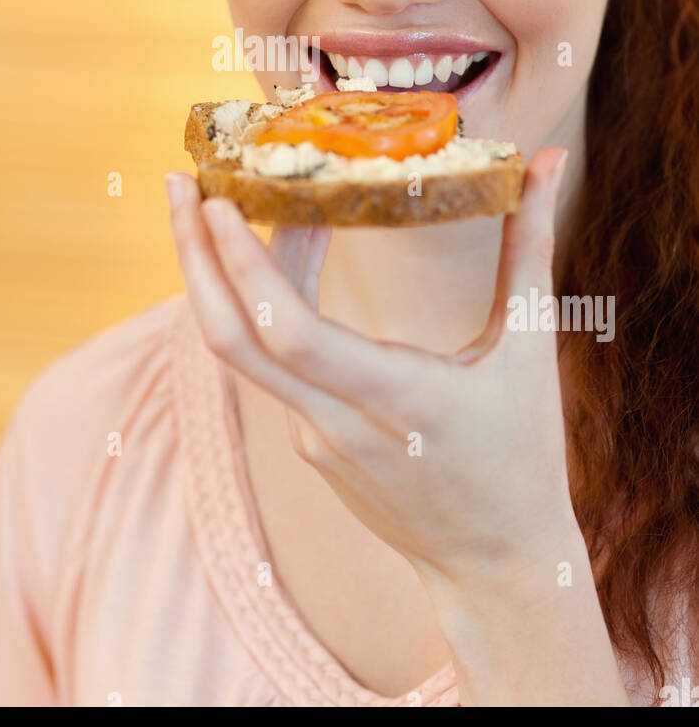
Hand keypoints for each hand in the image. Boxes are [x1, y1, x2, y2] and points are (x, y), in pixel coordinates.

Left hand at [164, 148, 573, 590]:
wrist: (495, 566)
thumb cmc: (522, 456)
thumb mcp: (530, 349)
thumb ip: (531, 248)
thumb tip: (551, 160)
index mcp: (393, 398)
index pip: (288, 333)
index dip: (243, 267)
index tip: (218, 202)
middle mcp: (334, 421)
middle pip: (229, 339)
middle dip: (192, 256)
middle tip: (176, 181)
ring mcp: (311, 436)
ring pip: (243, 348)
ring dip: (224, 271)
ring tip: (228, 194)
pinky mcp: (308, 441)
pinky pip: (272, 361)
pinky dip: (269, 300)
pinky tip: (291, 248)